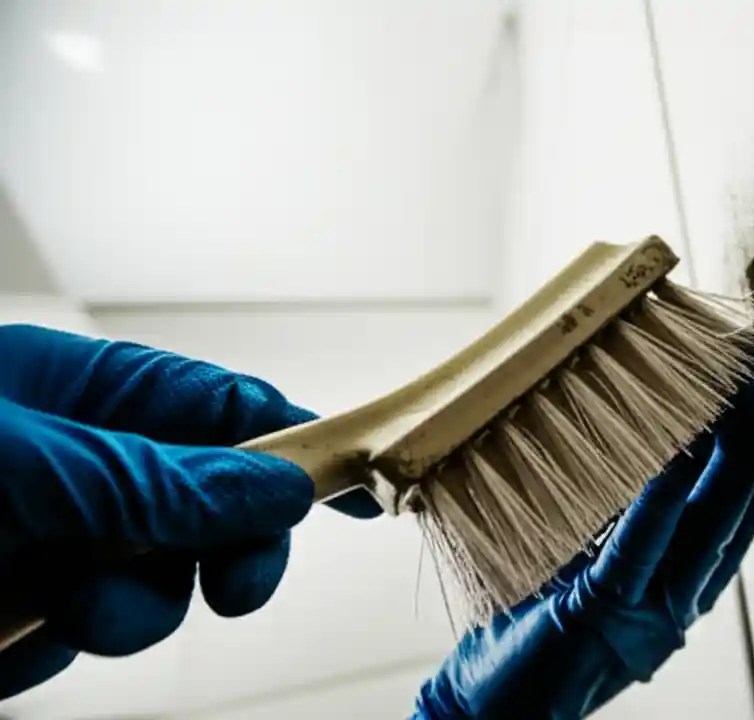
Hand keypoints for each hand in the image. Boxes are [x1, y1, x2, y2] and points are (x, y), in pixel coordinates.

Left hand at [0, 324, 380, 699]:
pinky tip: (15, 632)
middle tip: (236, 586)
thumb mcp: (36, 462)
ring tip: (76, 611)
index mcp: (89, 392)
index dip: (300, 445)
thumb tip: (286, 487)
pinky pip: (87, 635)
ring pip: (156, 583)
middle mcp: (83, 462)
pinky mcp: (22, 605)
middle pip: (212, 507)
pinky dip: (59, 645)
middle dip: (230, 552)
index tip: (363, 487)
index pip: (227, 411)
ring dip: (132, 610)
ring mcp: (52, 536)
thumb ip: (164, 480)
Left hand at [416, 374, 753, 718]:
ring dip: (728, 465)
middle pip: (729, 520)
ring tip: (743, 407)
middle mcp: (670, 606)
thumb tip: (625, 455)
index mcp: (668, 594)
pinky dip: (660, 500)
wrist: (489, 710)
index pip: (725, 521)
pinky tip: (677, 458)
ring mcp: (646, 614)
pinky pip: (640, 549)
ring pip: (703, 531)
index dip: (750, 467)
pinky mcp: (603, 612)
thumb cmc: (522, 641)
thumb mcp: (571, 569)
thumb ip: (604, 524)